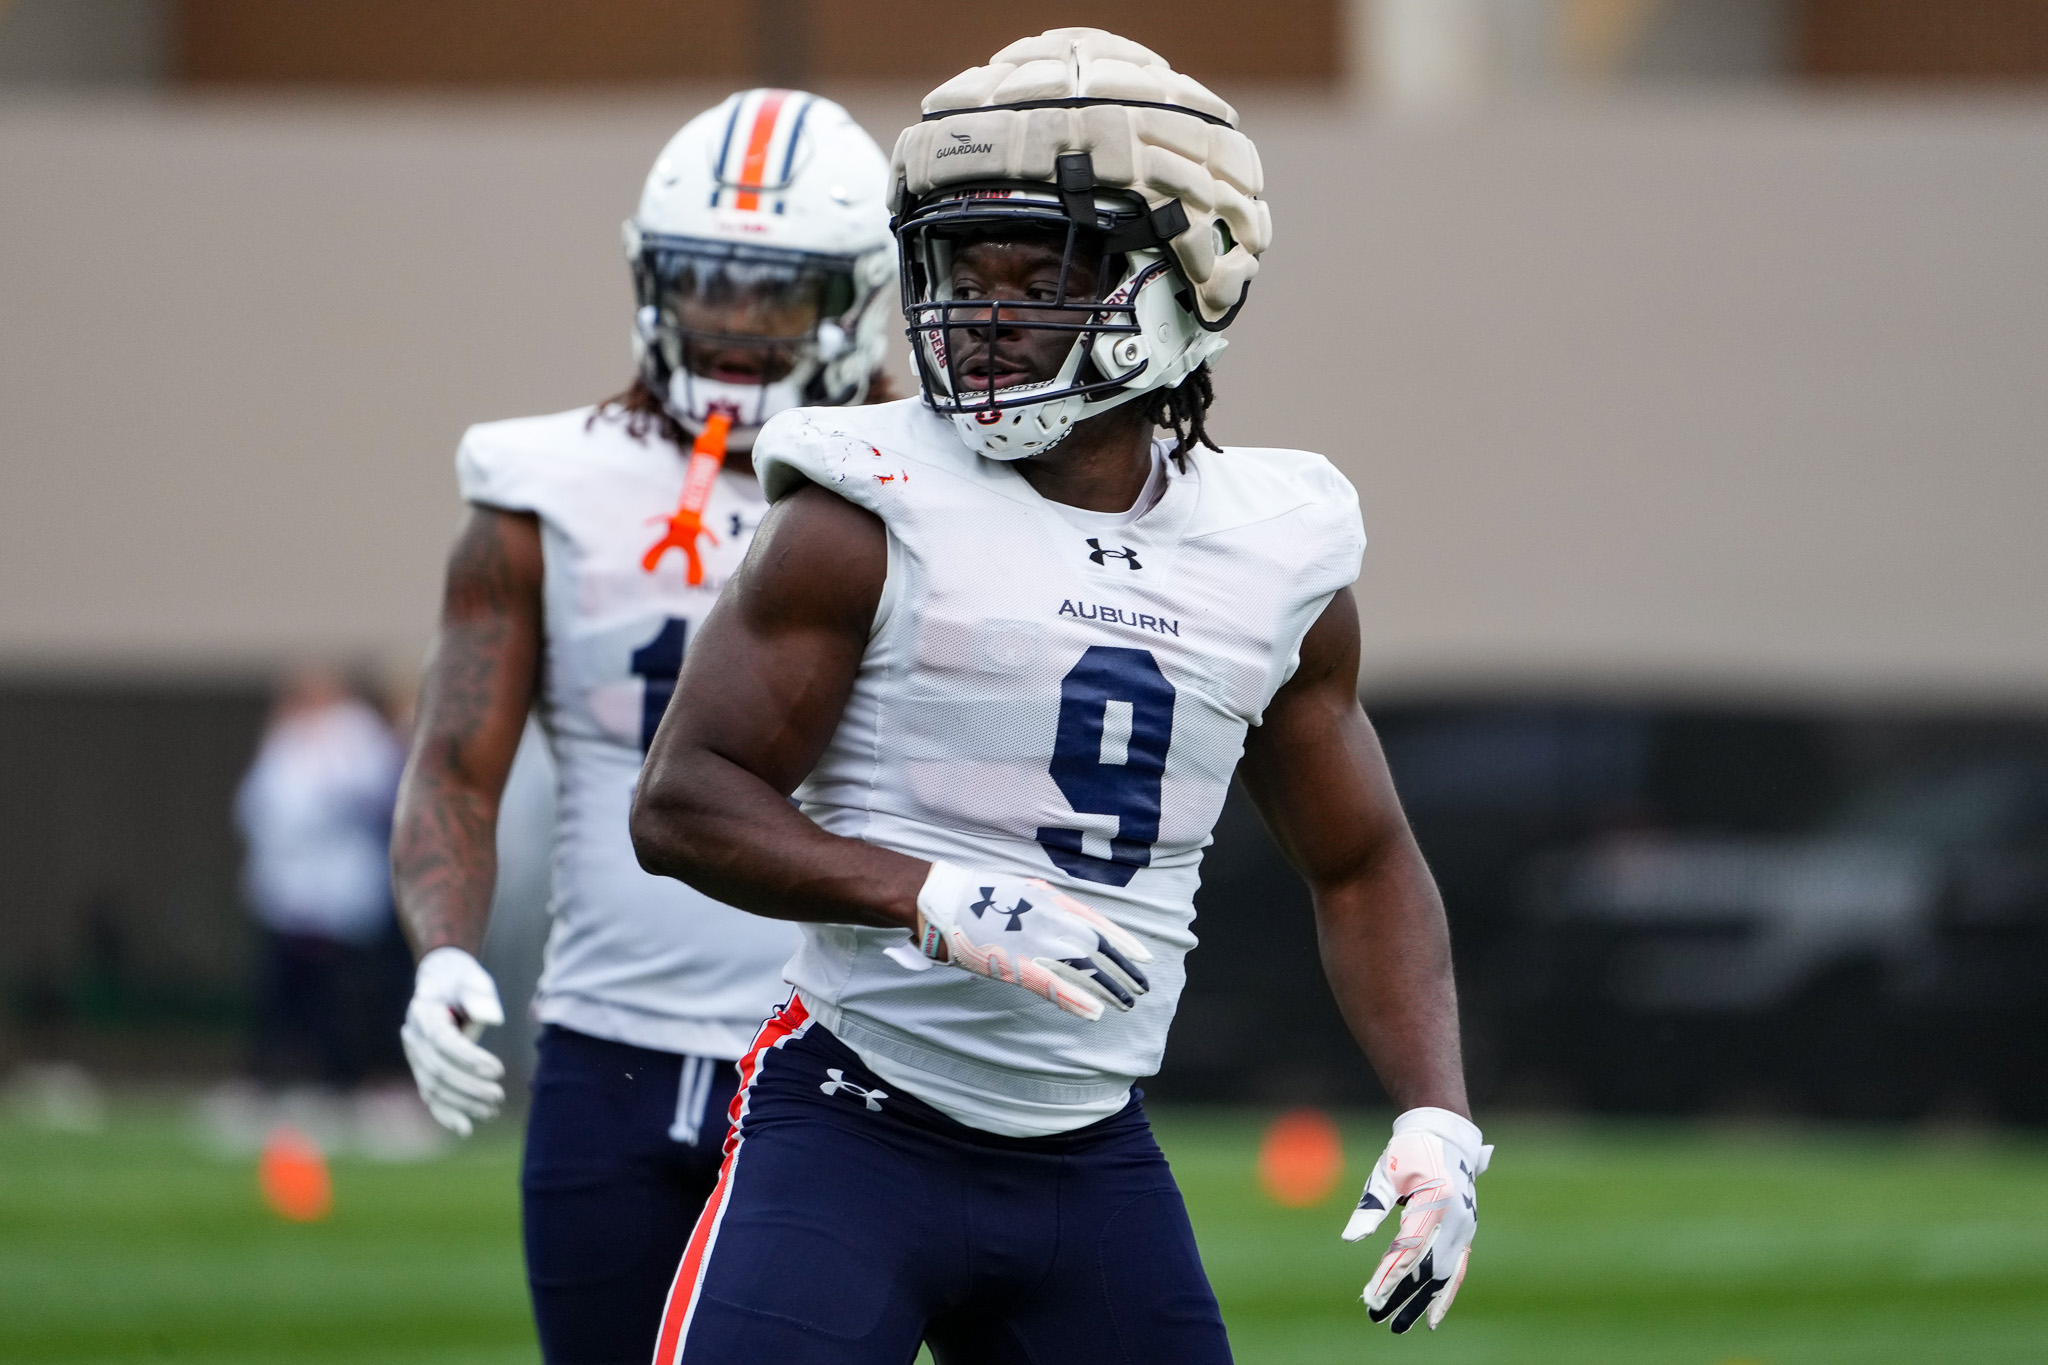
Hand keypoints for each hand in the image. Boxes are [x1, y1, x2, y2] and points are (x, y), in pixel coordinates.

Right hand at [400, 946, 506, 1136]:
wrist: (441, 981)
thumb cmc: (461, 980)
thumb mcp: (472, 978)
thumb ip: (479, 996)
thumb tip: (490, 1019)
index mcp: (423, 1011)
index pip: (443, 1040)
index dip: (469, 1058)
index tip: (498, 1071)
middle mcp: (413, 1036)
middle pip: (437, 1069)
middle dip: (468, 1087)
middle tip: (498, 1096)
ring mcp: (415, 1055)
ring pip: (433, 1086)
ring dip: (462, 1103)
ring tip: (491, 1110)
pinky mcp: (422, 1068)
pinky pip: (430, 1095)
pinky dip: (445, 1113)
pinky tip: (465, 1128)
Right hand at [912, 861, 1152, 1021]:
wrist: (945, 899)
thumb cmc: (980, 895)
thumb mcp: (1024, 890)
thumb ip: (1048, 905)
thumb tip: (1067, 917)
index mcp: (1054, 901)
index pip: (1100, 924)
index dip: (1126, 943)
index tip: (1144, 957)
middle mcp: (1052, 919)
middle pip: (1099, 948)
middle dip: (1124, 970)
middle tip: (1142, 988)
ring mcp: (1036, 942)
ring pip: (1084, 969)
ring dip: (1108, 988)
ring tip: (1127, 1004)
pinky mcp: (1017, 964)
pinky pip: (1055, 986)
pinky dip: (1077, 1000)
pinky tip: (1095, 1012)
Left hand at [1341, 1107, 1491, 1332]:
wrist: (1445, 1136)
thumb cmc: (1408, 1152)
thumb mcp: (1385, 1175)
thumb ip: (1370, 1208)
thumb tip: (1350, 1239)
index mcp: (1434, 1200)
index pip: (1408, 1248)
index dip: (1388, 1275)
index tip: (1369, 1297)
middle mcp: (1455, 1218)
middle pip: (1426, 1267)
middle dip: (1401, 1294)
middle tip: (1375, 1316)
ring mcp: (1464, 1228)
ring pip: (1443, 1275)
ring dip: (1420, 1302)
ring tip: (1398, 1326)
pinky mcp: (1465, 1234)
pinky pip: (1456, 1271)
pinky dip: (1444, 1296)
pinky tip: (1430, 1319)